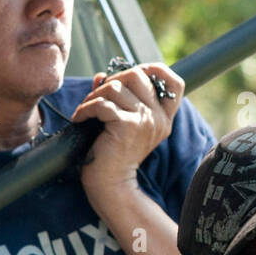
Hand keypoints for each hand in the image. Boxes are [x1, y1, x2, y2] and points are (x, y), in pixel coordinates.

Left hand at [71, 64, 183, 192]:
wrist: (111, 184)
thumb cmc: (113, 154)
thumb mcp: (122, 122)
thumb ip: (117, 96)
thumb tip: (101, 75)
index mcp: (163, 117)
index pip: (175, 83)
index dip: (154, 70)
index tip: (131, 76)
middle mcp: (159, 118)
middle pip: (138, 74)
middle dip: (112, 80)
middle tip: (98, 97)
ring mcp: (146, 121)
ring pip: (115, 86)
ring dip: (94, 96)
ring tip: (87, 111)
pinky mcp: (128, 126)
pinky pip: (102, 103)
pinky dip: (85, 109)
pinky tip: (80, 119)